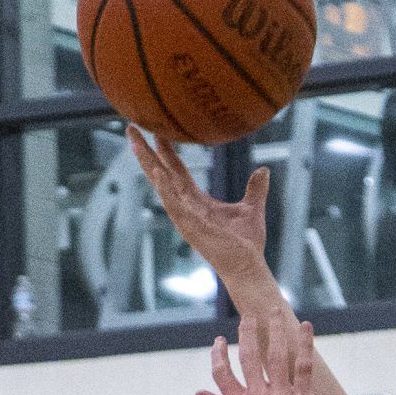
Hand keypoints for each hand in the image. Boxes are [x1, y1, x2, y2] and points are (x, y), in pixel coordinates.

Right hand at [128, 125, 268, 286]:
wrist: (248, 266)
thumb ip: (255, 189)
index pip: (177, 170)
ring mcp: (185, 217)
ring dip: (149, 165)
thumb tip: (264, 170)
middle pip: (161, 174)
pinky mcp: (190, 227)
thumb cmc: (246, 243)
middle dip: (145, 152)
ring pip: (162, 186)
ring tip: (136, 145)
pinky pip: (175, 205)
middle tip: (131, 128)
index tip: (156, 130)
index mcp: (197, 201)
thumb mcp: (252, 209)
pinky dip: (166, 189)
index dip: (166, 151)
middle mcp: (186, 206)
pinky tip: (158, 173)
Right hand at [198, 312, 319, 394]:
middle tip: (249, 315)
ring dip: (275, 329)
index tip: (218, 341)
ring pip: (276, 354)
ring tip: (276, 311)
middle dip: (248, 332)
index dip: (218, 354)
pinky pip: (304, 366)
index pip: (222, 372)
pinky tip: (307, 327)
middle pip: (249, 356)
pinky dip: (305, 344)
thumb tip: (200, 392)